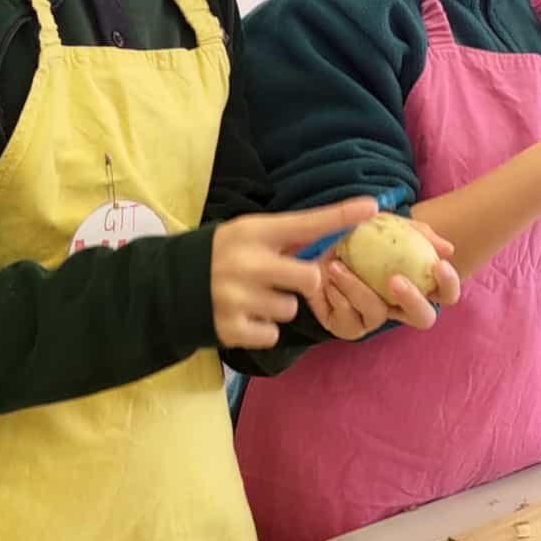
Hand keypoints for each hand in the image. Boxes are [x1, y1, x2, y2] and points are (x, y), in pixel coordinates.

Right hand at [211, 196, 377, 349]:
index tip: (371, 206)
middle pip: (309, 277)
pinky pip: (272, 334)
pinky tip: (244, 315)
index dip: (340, 215)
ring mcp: (237, 298)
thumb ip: (286, 237)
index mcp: (252, 233)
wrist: (169, 287)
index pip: (305, 223)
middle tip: (282, 279)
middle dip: (304, 282)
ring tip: (253, 297)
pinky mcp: (231, 328)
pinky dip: (263, 329)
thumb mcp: (248, 235)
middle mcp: (246, 263)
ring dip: (278, 307)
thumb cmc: (221, 256)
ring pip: (290, 310)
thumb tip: (340, 225)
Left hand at [308, 221, 460, 342]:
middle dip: (413, 300)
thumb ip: (418, 233)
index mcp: (416, 284)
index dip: (449, 284)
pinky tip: (328, 282)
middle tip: (395, 280)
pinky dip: (338, 298)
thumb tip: (448, 249)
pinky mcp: (347, 327)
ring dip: (358, 289)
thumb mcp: (387, 225)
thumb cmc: (358, 235)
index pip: (445, 293)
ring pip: (378, 315)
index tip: (439, 265)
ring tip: (337, 267)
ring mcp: (374, 319)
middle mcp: (399, 307)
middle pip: (424, 318)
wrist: (317, 243)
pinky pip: (349, 321)